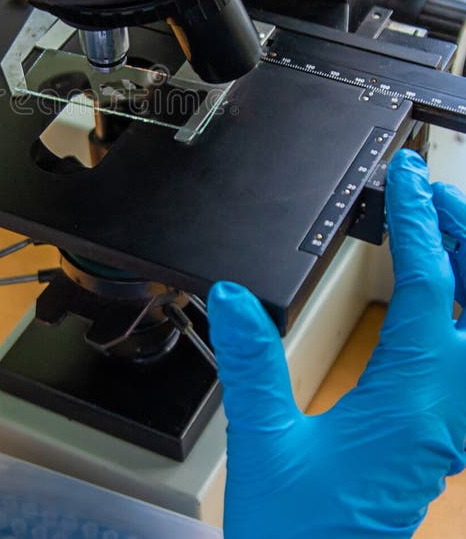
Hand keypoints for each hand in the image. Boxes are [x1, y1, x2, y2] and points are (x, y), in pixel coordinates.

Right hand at [209, 149, 465, 538]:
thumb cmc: (300, 535)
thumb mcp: (265, 443)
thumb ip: (252, 364)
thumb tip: (236, 295)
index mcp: (412, 405)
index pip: (428, 291)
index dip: (419, 223)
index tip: (406, 175)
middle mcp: (445, 412)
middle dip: (465, 238)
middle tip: (432, 192)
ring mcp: (448, 427)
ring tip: (441, 228)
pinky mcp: (437, 439)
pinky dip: (460, 313)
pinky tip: (440, 303)